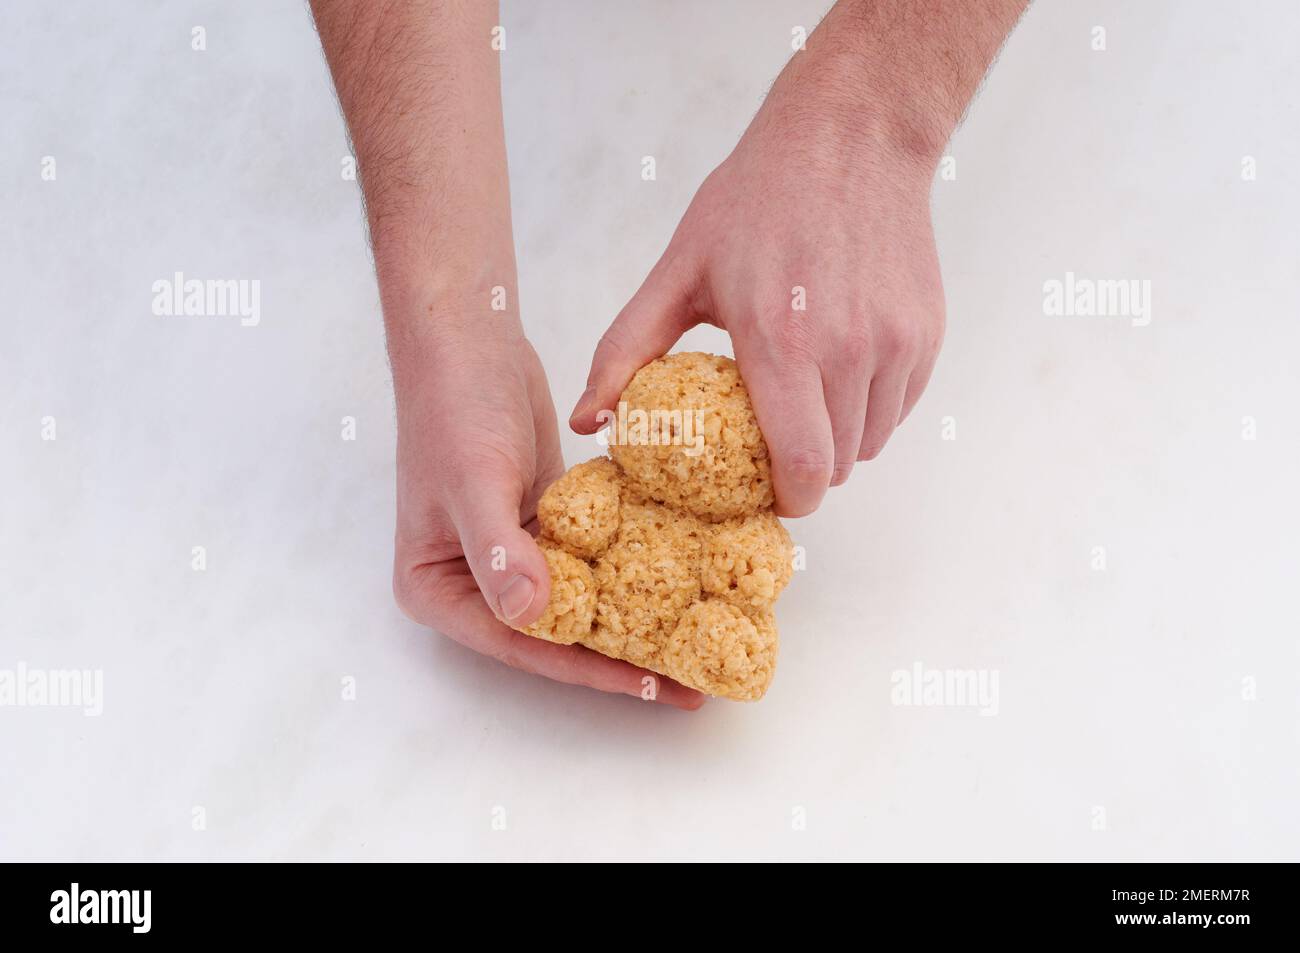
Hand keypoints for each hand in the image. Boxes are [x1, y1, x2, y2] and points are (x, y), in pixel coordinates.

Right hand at [389, 314, 705, 709]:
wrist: (469, 341)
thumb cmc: (455, 407)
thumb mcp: (474, 482)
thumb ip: (498, 550)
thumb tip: (533, 613)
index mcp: (438, 590)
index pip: (520, 644)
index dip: (586, 668)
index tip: (650, 684)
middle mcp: (475, 582)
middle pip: (555, 633)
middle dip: (620, 657)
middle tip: (690, 683)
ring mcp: (512, 553)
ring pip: (580, 599)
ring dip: (633, 618)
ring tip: (696, 642)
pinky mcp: (546, 523)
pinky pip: (592, 558)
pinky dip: (630, 570)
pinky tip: (681, 585)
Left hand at [571, 93, 943, 517]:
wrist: (850, 136)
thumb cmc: (755, 200)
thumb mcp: (679, 272)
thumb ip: (627, 351)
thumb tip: (587, 419)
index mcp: (783, 342)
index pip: (803, 468)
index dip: (786, 500)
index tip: (762, 495)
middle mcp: (849, 350)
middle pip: (836, 466)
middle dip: (801, 470)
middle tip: (768, 439)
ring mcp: (896, 343)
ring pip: (869, 442)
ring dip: (836, 439)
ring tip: (801, 394)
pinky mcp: (927, 334)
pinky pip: (897, 407)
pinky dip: (868, 407)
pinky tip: (836, 364)